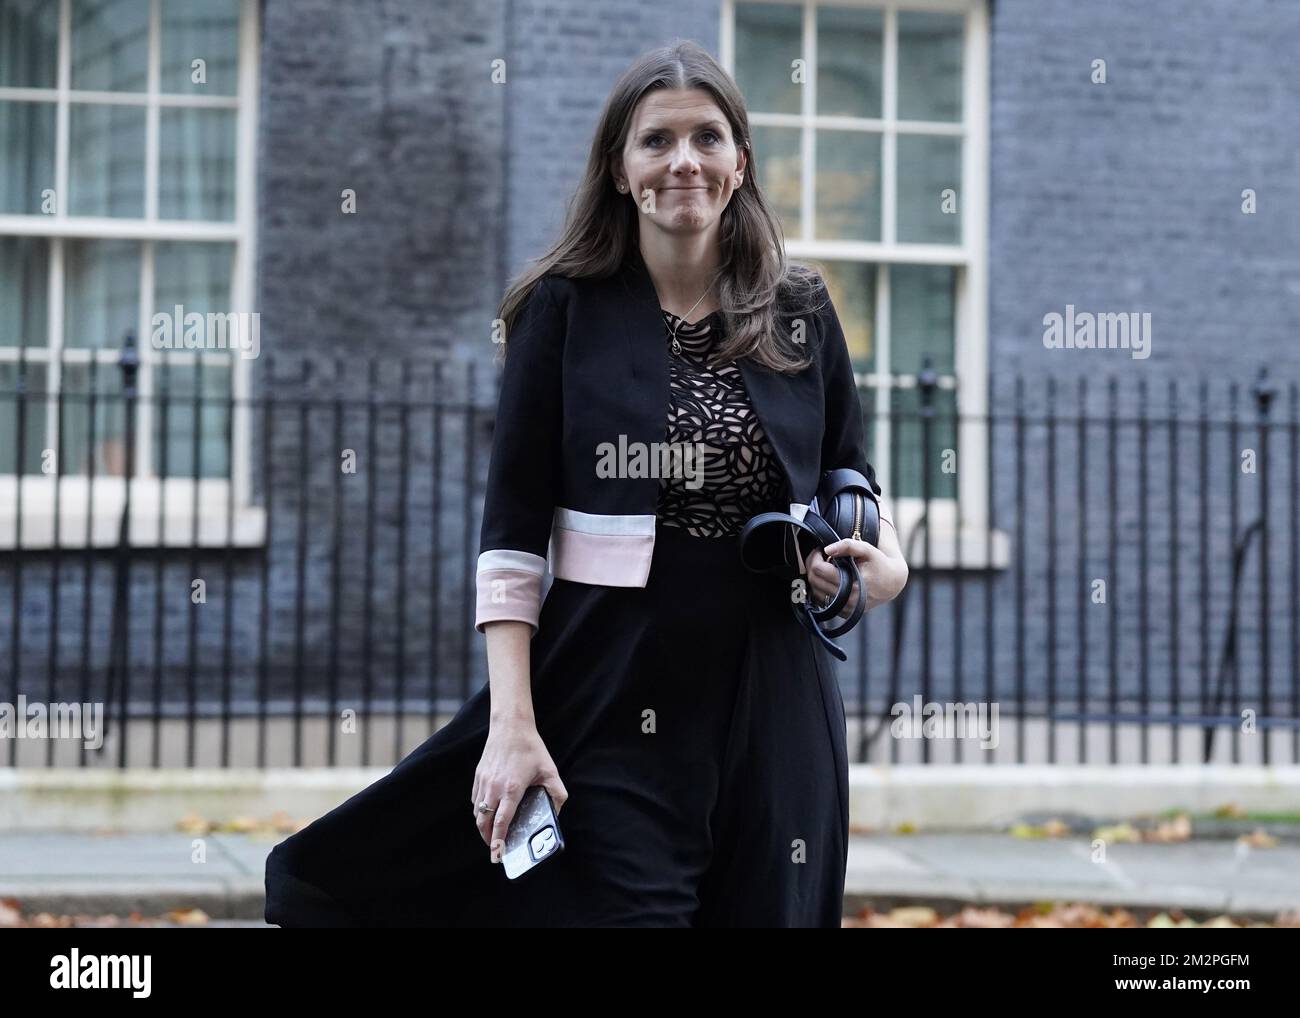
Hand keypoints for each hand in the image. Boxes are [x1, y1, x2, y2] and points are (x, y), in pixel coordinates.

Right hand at [471, 719, 567, 862]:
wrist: (510, 726)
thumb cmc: (530, 747)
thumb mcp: (549, 770)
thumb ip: (557, 793)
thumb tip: (557, 812)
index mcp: (512, 790)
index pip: (501, 822)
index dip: (498, 841)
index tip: (498, 853)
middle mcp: (494, 788)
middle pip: (484, 822)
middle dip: (488, 838)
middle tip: (495, 847)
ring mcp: (484, 782)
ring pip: (477, 812)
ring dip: (482, 825)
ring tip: (491, 833)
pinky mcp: (478, 776)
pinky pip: (475, 800)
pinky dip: (479, 811)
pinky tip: (488, 812)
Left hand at [803, 517, 908, 616]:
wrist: (892, 583)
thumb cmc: (879, 564)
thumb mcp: (867, 549)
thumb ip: (848, 546)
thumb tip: (827, 549)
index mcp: (852, 586)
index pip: (819, 570)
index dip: (815, 556)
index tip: (820, 550)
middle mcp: (848, 601)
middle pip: (814, 581)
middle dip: (812, 565)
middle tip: (820, 555)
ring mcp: (844, 610)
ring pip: (815, 592)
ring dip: (815, 577)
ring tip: (825, 566)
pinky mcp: (843, 613)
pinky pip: (821, 601)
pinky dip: (820, 588)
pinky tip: (827, 578)